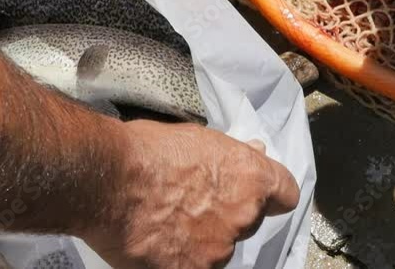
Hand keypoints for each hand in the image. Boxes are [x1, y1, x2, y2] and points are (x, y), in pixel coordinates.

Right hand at [86, 121, 299, 268]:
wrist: (109, 181)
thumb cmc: (148, 151)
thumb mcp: (198, 138)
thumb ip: (231, 155)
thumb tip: (255, 151)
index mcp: (251, 178)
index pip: (285, 195)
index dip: (271, 195)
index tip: (256, 194)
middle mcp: (243, 217)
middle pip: (247, 222)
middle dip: (225, 215)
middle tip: (190, 204)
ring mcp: (219, 250)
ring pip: (218, 249)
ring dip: (200, 239)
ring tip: (164, 222)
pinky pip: (191, 266)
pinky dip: (177, 258)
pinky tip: (155, 242)